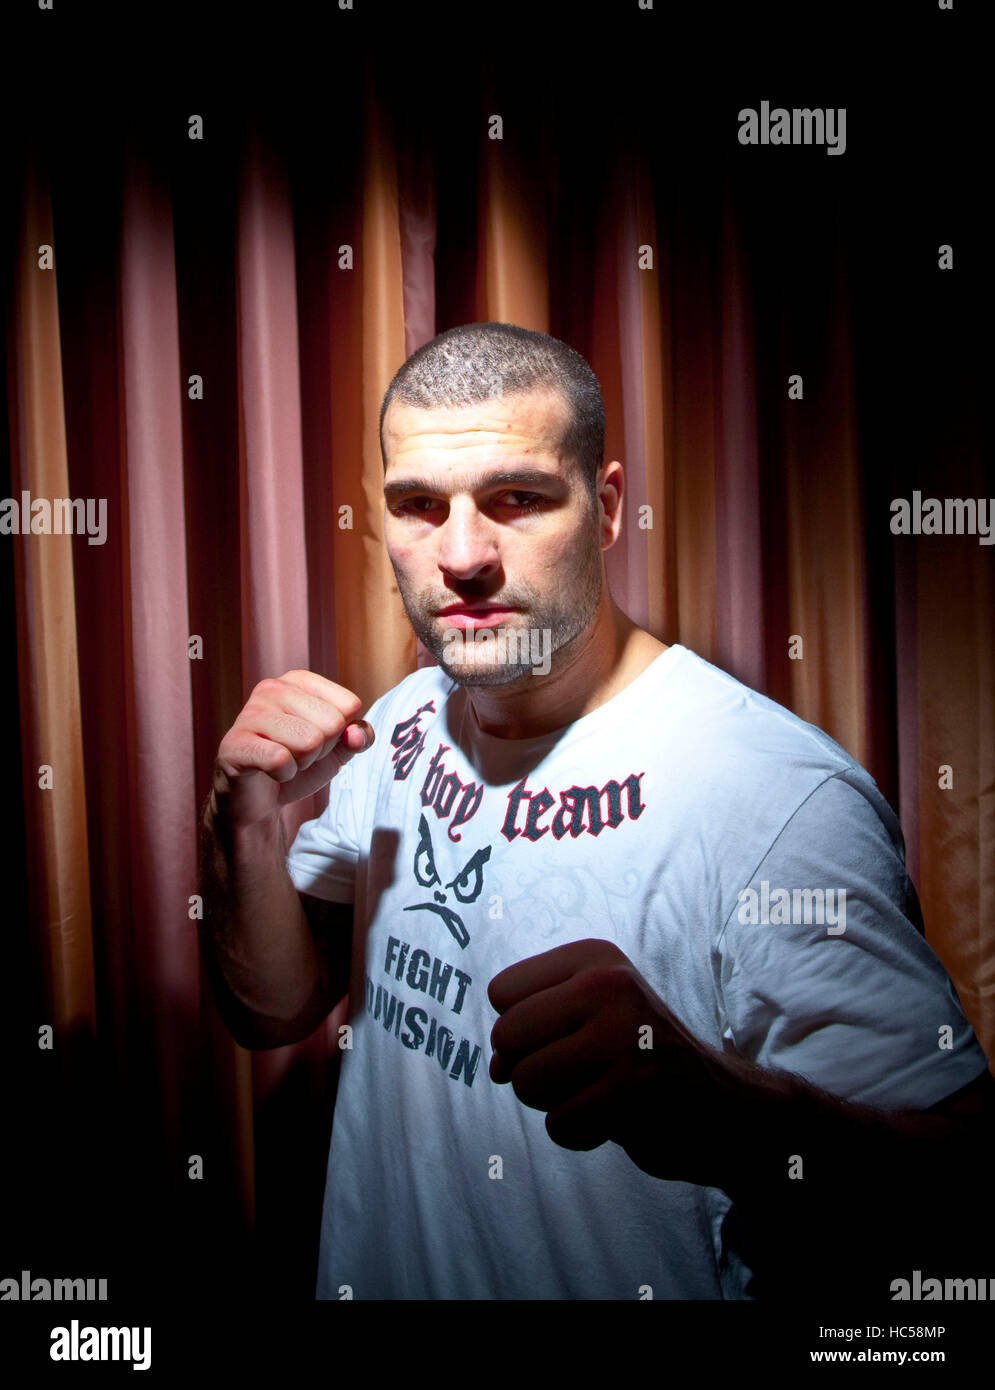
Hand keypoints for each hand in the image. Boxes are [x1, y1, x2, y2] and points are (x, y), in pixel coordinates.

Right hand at [211, 670, 373, 828]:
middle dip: (320, 751)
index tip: (315, 740)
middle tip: (296, 755)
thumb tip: (357, 734)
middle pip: (331, 724)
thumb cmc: (298, 766)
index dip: (339, 734)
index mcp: (299, 681)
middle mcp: (272, 688)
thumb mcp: (338, 750)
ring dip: (302, 764)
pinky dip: (283, 775)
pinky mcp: (234, 743)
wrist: (260, 800)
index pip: (349, 705)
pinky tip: (269, 772)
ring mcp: (249, 713)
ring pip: (308, 742)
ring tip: (283, 761)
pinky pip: (281, 760)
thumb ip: (359, 737)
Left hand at [488, 938, 734, 1186]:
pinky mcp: (633, 1090)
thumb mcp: (585, 1020)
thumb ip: (529, 1034)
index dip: (519, 1028)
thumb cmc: (634, 1058)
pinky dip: (578, 1132)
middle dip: (529, 1068)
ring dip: (554, 1102)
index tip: (564, 1036)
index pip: (502, 991)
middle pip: (506, 1035)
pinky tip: (614, 1117)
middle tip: (581, 1071)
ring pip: (526, 1081)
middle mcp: (609, 985)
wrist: (719, 1104)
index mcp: (595, 958)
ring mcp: (624, 1035)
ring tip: (599, 1090)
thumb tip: (497, 1068)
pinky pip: (558, 1124)